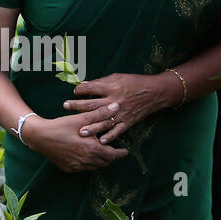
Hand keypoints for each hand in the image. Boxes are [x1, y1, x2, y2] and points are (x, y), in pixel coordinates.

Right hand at [22, 111, 128, 172]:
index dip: (120, 154)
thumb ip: (100, 114)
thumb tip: (116, 107)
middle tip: (114, 151)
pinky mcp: (68, 168)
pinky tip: (86, 156)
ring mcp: (76, 167)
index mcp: (92, 150)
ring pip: (94, 167)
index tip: (125, 151)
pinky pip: (83, 168)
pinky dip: (89, 163)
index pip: (112, 156)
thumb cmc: (61, 126)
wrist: (39, 137)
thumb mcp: (81, 119)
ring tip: (101, 153)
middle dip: (111, 157)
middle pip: (104, 163)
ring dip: (100, 161)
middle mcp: (86, 162)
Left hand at [62, 72, 176, 143]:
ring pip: (104, 121)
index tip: (75, 91)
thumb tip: (85, 85)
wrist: (154, 92)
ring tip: (80, 131)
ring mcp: (121, 113)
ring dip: (92, 127)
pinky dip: (110, 136)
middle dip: (78, 106)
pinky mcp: (128, 122)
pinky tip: (101, 141)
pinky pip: (118, 131)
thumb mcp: (117, 77)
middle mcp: (115, 101)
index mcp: (112, 88)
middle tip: (66, 106)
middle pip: (93, 105)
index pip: (92, 88)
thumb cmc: (134, 82)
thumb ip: (101, 82)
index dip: (81, 89)